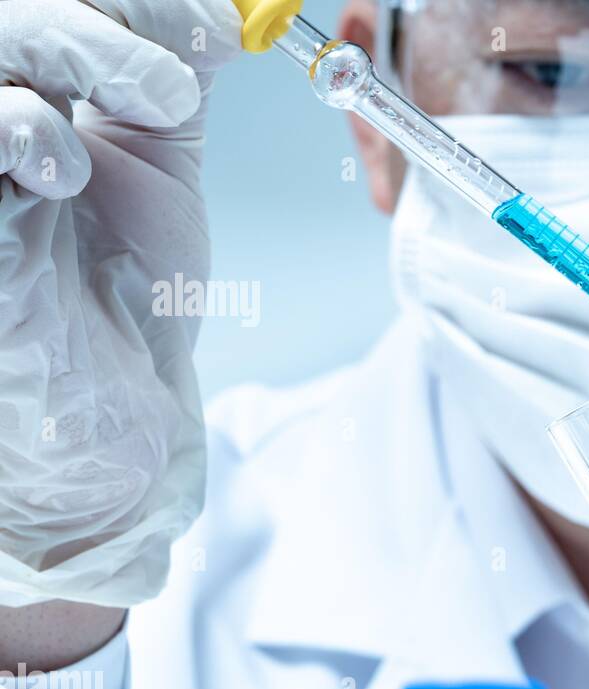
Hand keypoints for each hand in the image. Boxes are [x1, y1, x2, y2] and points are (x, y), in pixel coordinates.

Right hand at [0, 0, 242, 606]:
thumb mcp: (161, 172)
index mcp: (37, 90)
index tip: (218, 31)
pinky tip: (66, 171)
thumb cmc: (130, 295)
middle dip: (109, 14)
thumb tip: (208, 21)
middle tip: (189, 67)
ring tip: (160, 106)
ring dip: (78, 47)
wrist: (123, 399)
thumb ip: (166, 94)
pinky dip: (17, 128)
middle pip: (16, 9)